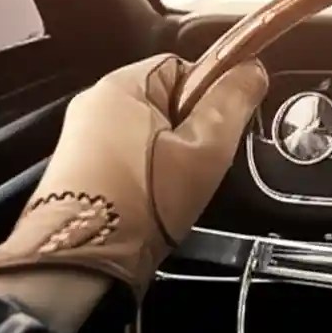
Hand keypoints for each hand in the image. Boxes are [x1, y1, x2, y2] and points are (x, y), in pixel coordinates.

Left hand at [0, 54, 267, 301]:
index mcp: (122, 86)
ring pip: (150, 131)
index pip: (185, 65)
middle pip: (167, 100)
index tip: (220, 130)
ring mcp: (82, 138)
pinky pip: (128, 155)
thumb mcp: (204, 151)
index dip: (211, 95)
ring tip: (174, 188)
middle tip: (199, 164)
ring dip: (169, 154)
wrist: (78, 266)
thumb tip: (253, 68)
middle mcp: (95, 104)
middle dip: (190, 130)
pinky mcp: (78, 169)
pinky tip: (152, 200)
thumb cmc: (140, 205)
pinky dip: (147, 173)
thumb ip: (232, 102)